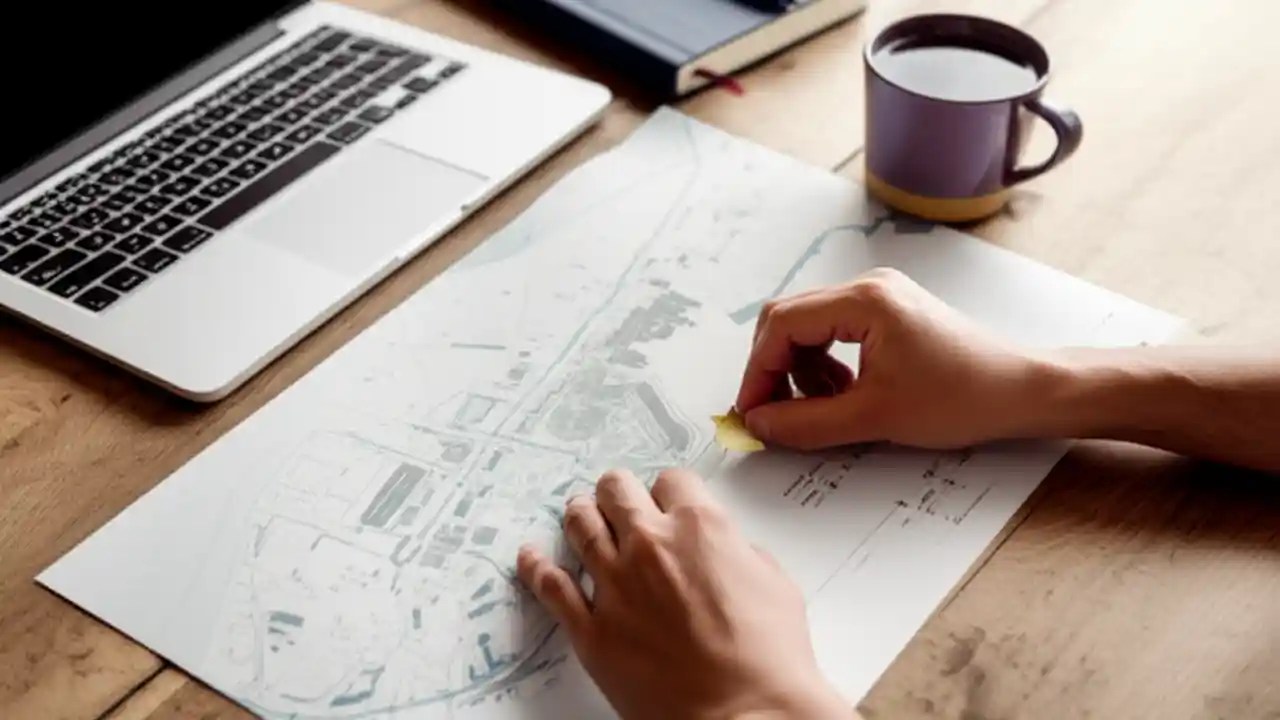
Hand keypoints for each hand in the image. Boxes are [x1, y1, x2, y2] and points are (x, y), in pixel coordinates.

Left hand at [517, 468, 850, 719]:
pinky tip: (530, 558)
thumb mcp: (774, 583)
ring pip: (580, 526)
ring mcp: (615, 586)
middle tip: (617, 497)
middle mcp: (650, 546)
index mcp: (699, 527)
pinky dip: (536, 567)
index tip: (667, 498)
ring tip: (578, 512)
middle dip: (618, 491)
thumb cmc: (768, 658)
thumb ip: (739, 552)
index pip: (671, 481)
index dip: (670, 490)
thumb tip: (723, 550)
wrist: (746, 714)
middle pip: (616, 491)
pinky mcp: (591, 629)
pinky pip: (551, 587)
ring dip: (580, 514)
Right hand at [735, 268, 1048, 450]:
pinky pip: (833, 331)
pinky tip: (841, 394)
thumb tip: (757, 424)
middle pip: (788, 318)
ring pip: (808, 326)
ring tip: (819, 408)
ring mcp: (879, 297)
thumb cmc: (962, 398)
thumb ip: (806, 423)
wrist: (1020, 391)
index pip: (783, 325)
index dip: (758, 371)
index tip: (751, 412)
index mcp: (864, 301)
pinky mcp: (888, 312)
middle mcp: (867, 287)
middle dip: (773, 368)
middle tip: (772, 413)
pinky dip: (823, 364)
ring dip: (800, 369)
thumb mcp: (874, 418)